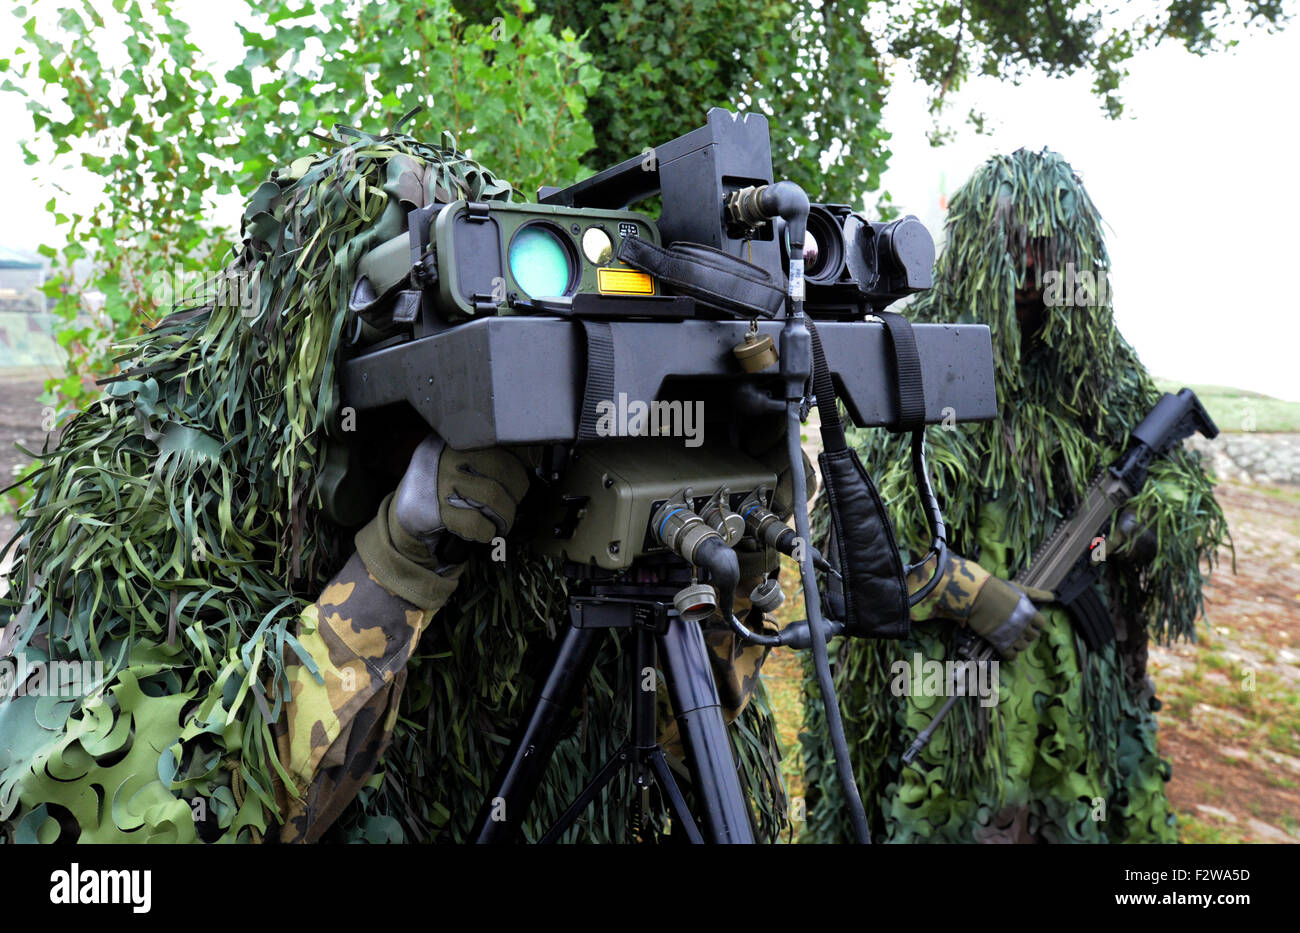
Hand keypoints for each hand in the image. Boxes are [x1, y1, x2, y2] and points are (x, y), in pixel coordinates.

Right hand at [392, 435, 530, 561]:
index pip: (501, 450)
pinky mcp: (436, 510)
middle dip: (514, 495)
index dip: (517, 474)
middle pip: (502, 470)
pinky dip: (487, 531)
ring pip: (493, 495)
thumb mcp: (457, 458)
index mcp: (458, 440)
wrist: (406, 508)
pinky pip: (475, 522)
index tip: (518, 489)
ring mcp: (442, 482)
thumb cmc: (443, 483)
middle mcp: (449, 455)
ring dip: (505, 516)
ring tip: (501, 525)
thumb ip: (485, 457)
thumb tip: (523, 472)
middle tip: (510, 509)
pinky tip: (484, 532)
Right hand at [907, 553, 1051, 660]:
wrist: (977, 596)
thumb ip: (1037, 594)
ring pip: (1023, 646)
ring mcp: (1013, 636)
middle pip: (1033, 636)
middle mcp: (1024, 627)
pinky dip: (1010, 654)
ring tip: (1010, 636)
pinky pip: (1011, 656)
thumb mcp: (1020, 589)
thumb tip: (1053, 596)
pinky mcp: (1000, 643)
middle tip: (1017, 627)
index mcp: (1030, 614)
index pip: (1041, 624)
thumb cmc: (998, 590)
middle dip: (1027, 632)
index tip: (1027, 620)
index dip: (1035, 623)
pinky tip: (1005, 647)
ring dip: (1019, 642)